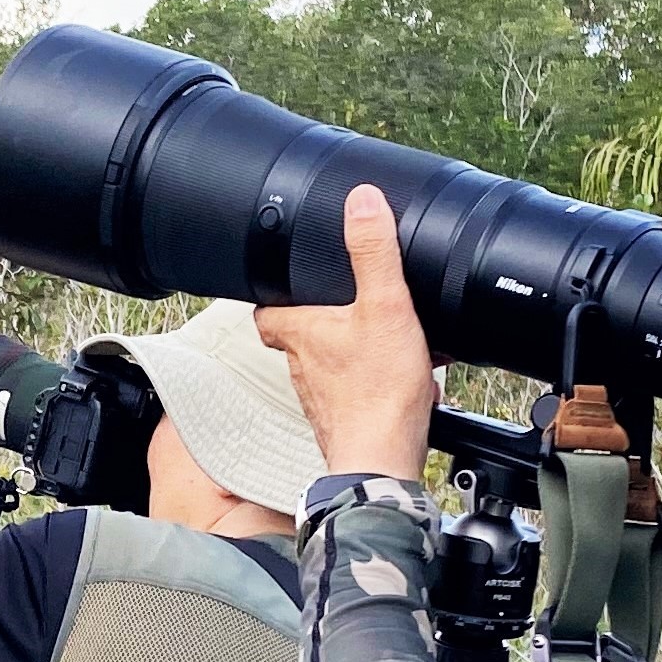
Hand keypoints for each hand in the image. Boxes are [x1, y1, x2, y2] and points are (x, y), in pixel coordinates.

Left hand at [254, 185, 433, 481]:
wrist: (386, 460)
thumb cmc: (378, 392)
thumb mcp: (384, 306)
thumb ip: (373, 253)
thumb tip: (362, 201)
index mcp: (301, 332)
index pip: (264, 309)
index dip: (272, 294)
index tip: (285, 282)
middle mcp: (302, 365)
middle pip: (297, 334)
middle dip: (318, 318)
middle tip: (340, 303)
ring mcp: (322, 396)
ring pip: (326, 363)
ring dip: (346, 349)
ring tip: (376, 335)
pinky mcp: (346, 418)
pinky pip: (354, 389)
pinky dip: (370, 378)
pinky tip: (397, 375)